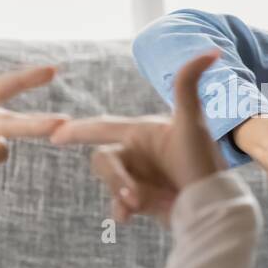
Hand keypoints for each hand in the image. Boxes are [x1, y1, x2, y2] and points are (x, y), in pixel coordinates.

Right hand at [47, 50, 225, 224]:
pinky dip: (120, 210)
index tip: (54, 135)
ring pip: (111, 183)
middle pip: (103, 160)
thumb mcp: (193, 122)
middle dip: (114, 178)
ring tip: (140, 205)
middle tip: (131, 196)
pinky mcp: (142, 199)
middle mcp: (138, 153)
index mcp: (142, 132)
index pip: (103, 126)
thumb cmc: (203, 162)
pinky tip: (126, 218)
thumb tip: (213, 50)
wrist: (212, 206)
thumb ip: (189, 85)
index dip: (78, 130)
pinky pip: (118, 204)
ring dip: (120, 193)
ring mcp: (138, 176)